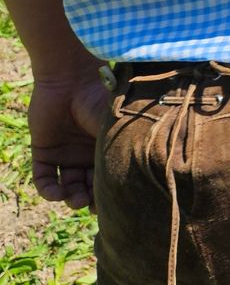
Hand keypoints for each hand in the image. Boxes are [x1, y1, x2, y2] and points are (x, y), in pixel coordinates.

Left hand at [28, 67, 107, 210]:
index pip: (108, 176)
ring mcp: (65, 153)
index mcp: (107, 147)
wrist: (72, 80)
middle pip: (87, 185)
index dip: (109, 192)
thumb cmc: (102, 101)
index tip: (113, 203)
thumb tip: (130, 184)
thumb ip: (120, 154)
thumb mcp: (116, 129)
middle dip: (89, 198)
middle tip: (91, 205)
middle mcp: (86, 153)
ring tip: (75, 200)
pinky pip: (44, 176)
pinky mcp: (43, 150)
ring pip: (67, 184)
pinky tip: (56, 193)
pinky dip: (48, 189)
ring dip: (70, 197)